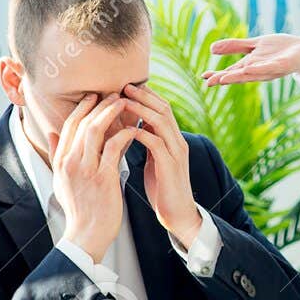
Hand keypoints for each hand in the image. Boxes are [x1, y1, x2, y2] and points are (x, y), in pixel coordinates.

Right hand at [49, 94, 138, 262]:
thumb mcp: (61, 180)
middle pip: (83, 123)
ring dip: (112, 113)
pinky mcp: (104, 178)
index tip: (96, 95)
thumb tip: (53, 133)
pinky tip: (134, 129)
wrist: (87, 234)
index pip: (70, 124)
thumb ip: (57, 154)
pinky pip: (114, 147)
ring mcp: (86, 169)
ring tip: (125, 103)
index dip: (83, 107)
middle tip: (115, 93)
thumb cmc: (79, 208)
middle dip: (100, 104)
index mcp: (61, 161)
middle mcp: (71, 162)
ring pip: (96, 130)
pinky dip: (124, 134)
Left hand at [118, 83, 201, 248]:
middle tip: (123, 85)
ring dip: (140, 109)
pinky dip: (140, 133)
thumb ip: (149, 142)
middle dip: (143, 95)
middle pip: (163, 108)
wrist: (178, 214)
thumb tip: (135, 127)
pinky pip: (155, 143)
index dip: (146, 95)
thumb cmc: (163, 188)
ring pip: (160, 121)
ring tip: (122, 101)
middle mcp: (178, 141)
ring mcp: (176, 152)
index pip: (162, 107)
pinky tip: (125, 129)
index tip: (125, 87)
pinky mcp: (170, 166)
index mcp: (174, 138)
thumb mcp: (155, 160)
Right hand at [203, 34, 299, 85]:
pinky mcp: (284, 65)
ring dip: (239, 76)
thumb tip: (211, 48)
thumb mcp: (254, 45)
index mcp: (251, 66)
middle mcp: (259, 71)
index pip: (231, 72)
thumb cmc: (279, 49)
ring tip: (224, 78)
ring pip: (253, 74)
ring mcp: (271, 69)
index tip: (203, 77)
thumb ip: (235, 47)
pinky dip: (259, 68)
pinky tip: (249, 68)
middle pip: (239, 76)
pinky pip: (270, 67)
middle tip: (210, 82)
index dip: (218, 75)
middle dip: (225, 79)